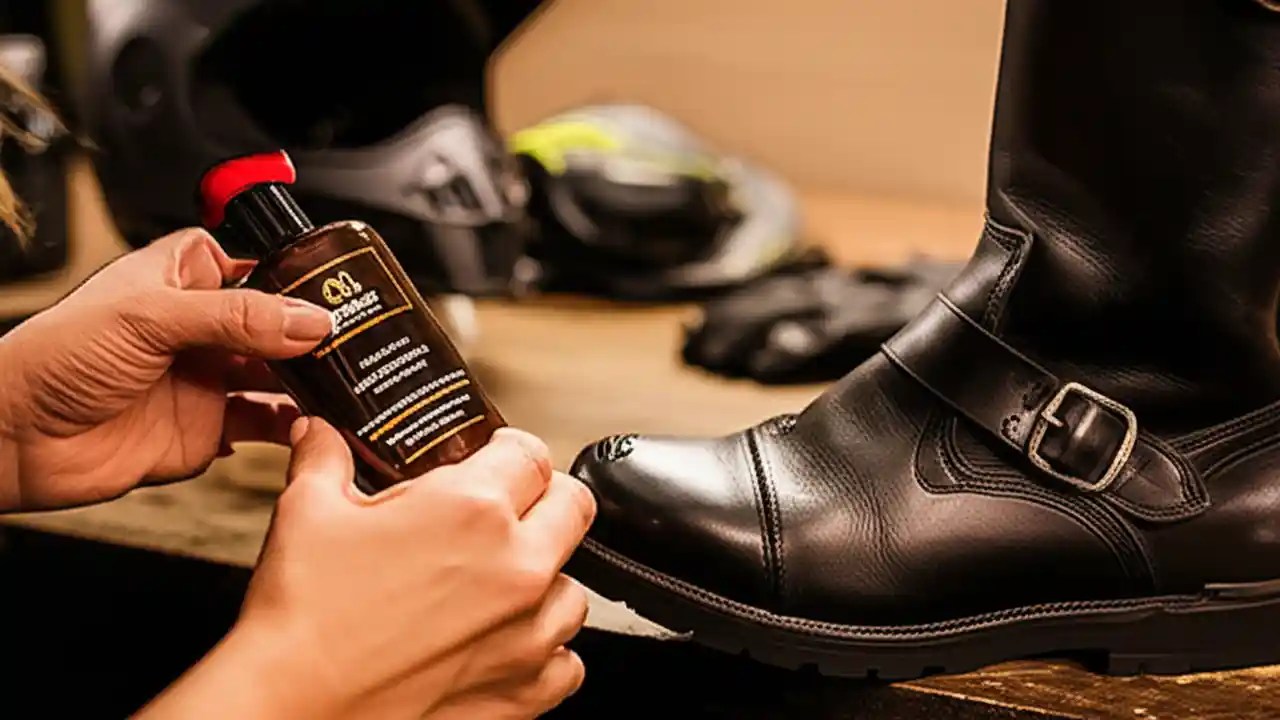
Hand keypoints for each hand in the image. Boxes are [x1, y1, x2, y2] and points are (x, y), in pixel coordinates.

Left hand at [0, 229, 332, 510]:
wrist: (15, 440)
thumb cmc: (53, 358)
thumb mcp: (149, 316)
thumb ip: (236, 316)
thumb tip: (309, 318)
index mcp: (182, 280)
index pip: (253, 262)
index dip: (294, 271)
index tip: (339, 282)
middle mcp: (201, 328)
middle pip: (278, 322)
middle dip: (317, 331)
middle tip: (362, 338)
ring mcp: (207, 380)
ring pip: (279, 375)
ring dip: (313, 379)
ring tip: (349, 381)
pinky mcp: (207, 430)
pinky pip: (265, 425)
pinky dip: (294, 426)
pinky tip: (313, 422)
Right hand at [139, 421, 594, 719]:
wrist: (291, 706)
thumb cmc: (302, 615)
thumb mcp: (308, 512)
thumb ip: (326, 458)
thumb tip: (320, 434)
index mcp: (474, 509)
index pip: (532, 453)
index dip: (512, 450)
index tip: (497, 458)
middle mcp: (516, 567)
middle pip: (573, 508)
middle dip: (544, 501)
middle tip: (506, 512)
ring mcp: (528, 633)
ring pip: (573, 589)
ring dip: (543, 581)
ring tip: (494, 585)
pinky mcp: (525, 690)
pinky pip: (566, 663)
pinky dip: (544, 653)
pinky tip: (503, 642)